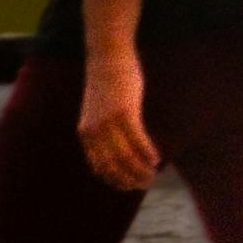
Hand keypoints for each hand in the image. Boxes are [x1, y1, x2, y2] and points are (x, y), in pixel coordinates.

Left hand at [79, 49, 159, 192]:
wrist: (108, 56)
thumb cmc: (107, 82)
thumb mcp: (97, 110)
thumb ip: (102, 129)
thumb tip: (116, 146)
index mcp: (85, 134)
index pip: (99, 168)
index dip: (115, 180)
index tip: (128, 186)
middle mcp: (95, 132)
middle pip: (114, 166)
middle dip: (129, 180)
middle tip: (144, 185)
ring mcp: (109, 122)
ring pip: (127, 157)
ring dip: (141, 171)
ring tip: (152, 176)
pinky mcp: (125, 112)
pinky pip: (138, 140)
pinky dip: (148, 153)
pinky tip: (156, 159)